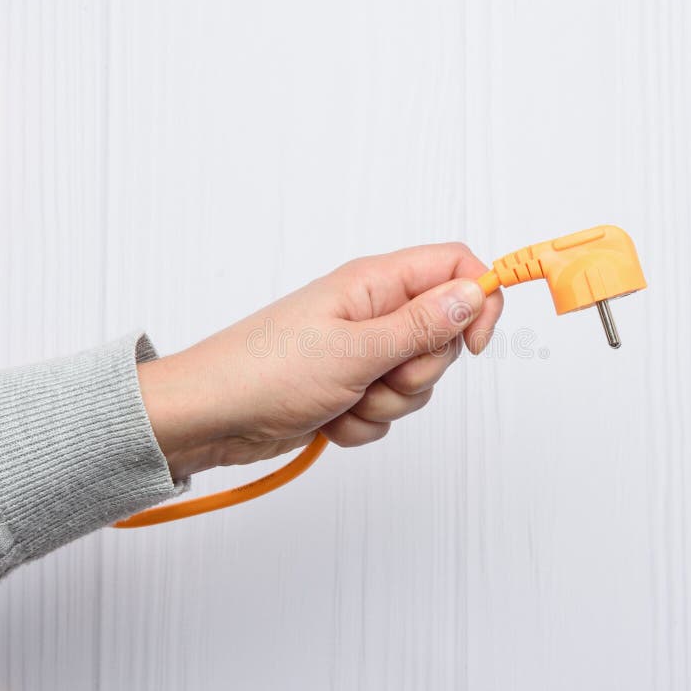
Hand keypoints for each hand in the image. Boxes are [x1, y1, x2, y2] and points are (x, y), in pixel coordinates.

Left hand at [137, 243, 503, 479]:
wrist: (212, 417)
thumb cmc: (266, 371)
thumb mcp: (355, 348)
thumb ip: (421, 324)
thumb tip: (473, 292)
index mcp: (375, 284)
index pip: (454, 267)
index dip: (478, 300)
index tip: (475, 345)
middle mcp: (374, 313)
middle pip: (443, 335)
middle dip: (420, 370)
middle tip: (379, 374)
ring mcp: (363, 352)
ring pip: (417, 381)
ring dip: (387, 403)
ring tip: (344, 398)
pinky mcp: (352, 387)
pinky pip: (388, 411)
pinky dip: (364, 422)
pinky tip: (330, 417)